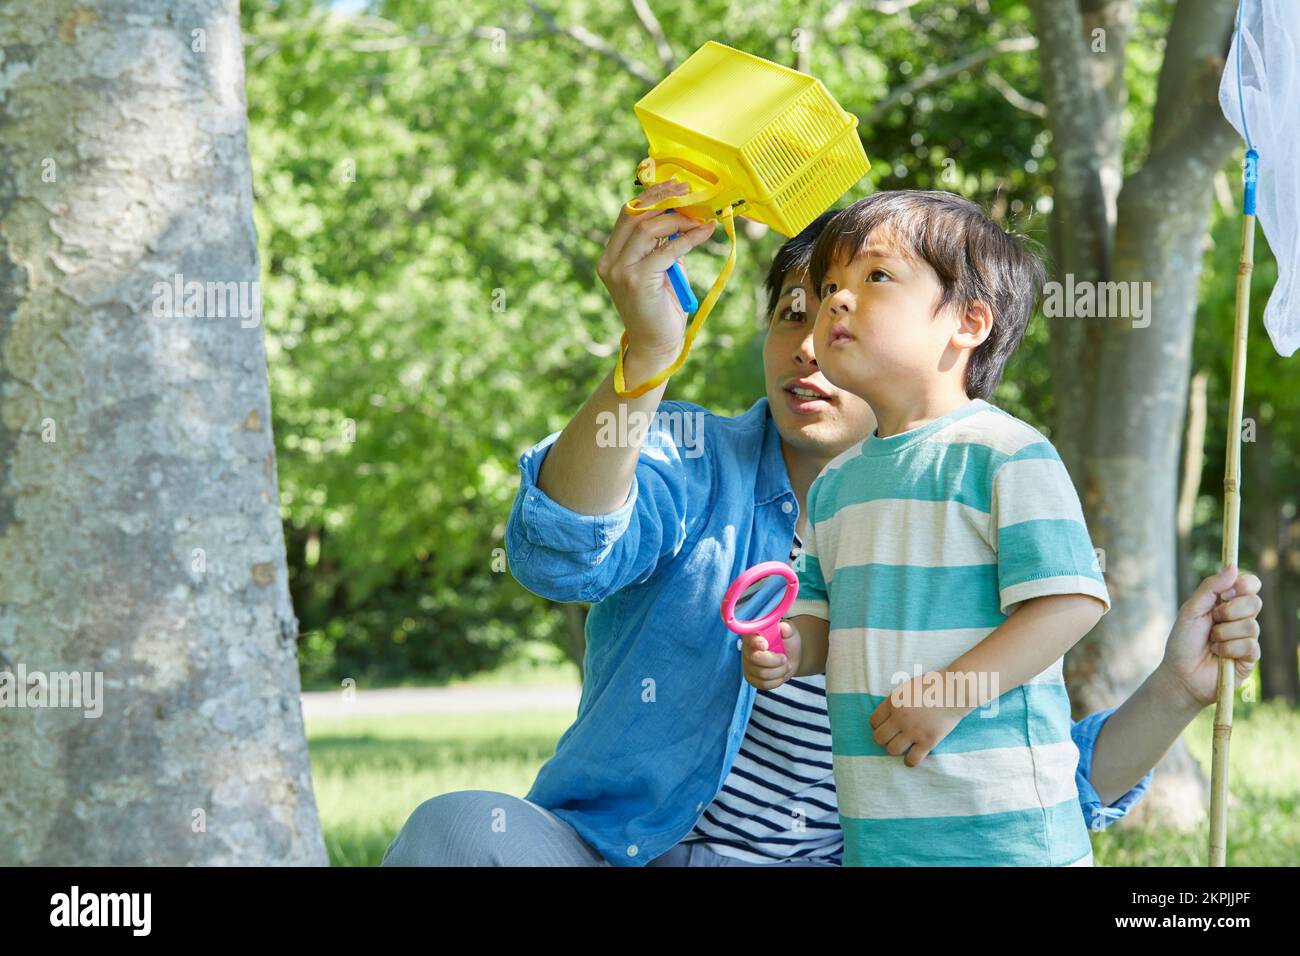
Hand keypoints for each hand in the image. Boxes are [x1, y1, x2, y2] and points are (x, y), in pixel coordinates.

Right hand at [595, 178, 715, 363]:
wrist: (656, 346)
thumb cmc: (661, 309)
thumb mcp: (659, 270)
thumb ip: (662, 245)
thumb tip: (684, 214)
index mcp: (611, 257)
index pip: (628, 214)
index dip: (652, 196)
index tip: (676, 186)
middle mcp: (610, 262)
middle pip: (635, 215)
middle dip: (664, 199)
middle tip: (690, 192)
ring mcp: (620, 271)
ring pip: (647, 228)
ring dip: (678, 219)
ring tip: (700, 217)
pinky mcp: (637, 281)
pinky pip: (666, 250)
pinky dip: (687, 238)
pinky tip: (704, 232)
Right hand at [742, 622, 799, 690]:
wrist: (790, 658)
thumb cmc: (787, 643)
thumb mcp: (790, 633)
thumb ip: (788, 629)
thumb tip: (784, 628)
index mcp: (754, 635)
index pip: (750, 639)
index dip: (756, 642)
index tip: (765, 645)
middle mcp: (747, 650)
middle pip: (755, 658)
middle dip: (774, 661)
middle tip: (785, 658)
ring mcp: (747, 666)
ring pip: (762, 674)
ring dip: (779, 671)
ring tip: (785, 666)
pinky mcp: (751, 679)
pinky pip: (763, 684)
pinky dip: (776, 681)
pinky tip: (780, 674)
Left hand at [869, 673, 971, 766]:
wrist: (954, 691)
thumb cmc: (932, 686)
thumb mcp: (907, 687)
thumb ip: (895, 701)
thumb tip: (886, 715)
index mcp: (893, 703)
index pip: (873, 721)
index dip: (877, 725)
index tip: (885, 726)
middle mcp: (900, 718)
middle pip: (879, 738)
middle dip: (883, 739)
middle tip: (891, 737)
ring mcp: (914, 731)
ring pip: (892, 750)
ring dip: (895, 749)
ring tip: (902, 746)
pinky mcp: (928, 741)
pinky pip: (912, 759)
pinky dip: (910, 761)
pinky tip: (912, 757)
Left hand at [1160, 566, 1262, 706]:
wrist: (1180, 674)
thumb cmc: (1183, 641)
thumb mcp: (1191, 610)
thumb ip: (1210, 588)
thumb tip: (1233, 566)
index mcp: (1226, 603)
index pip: (1250, 585)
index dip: (1245, 584)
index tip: (1232, 590)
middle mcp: (1240, 618)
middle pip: (1255, 602)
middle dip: (1230, 611)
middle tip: (1213, 620)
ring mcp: (1247, 638)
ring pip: (1251, 626)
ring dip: (1225, 633)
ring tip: (1211, 641)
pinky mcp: (1250, 658)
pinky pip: (1249, 646)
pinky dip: (1228, 649)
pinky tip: (1217, 654)